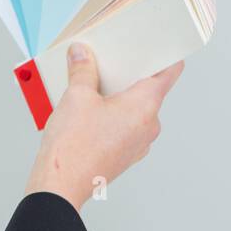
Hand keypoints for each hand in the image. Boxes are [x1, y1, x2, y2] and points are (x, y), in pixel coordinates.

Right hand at [24, 42, 184, 212]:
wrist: (61, 185)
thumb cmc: (73, 148)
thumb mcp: (75, 97)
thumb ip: (82, 71)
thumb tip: (82, 55)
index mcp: (145, 106)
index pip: (169, 72)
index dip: (164, 55)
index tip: (156, 45)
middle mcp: (149, 125)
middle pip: (145, 90)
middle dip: (123, 76)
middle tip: (101, 64)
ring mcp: (138, 143)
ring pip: (131, 110)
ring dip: (112, 98)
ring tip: (84, 91)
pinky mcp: (123, 155)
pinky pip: (121, 128)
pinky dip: (106, 117)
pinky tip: (82, 115)